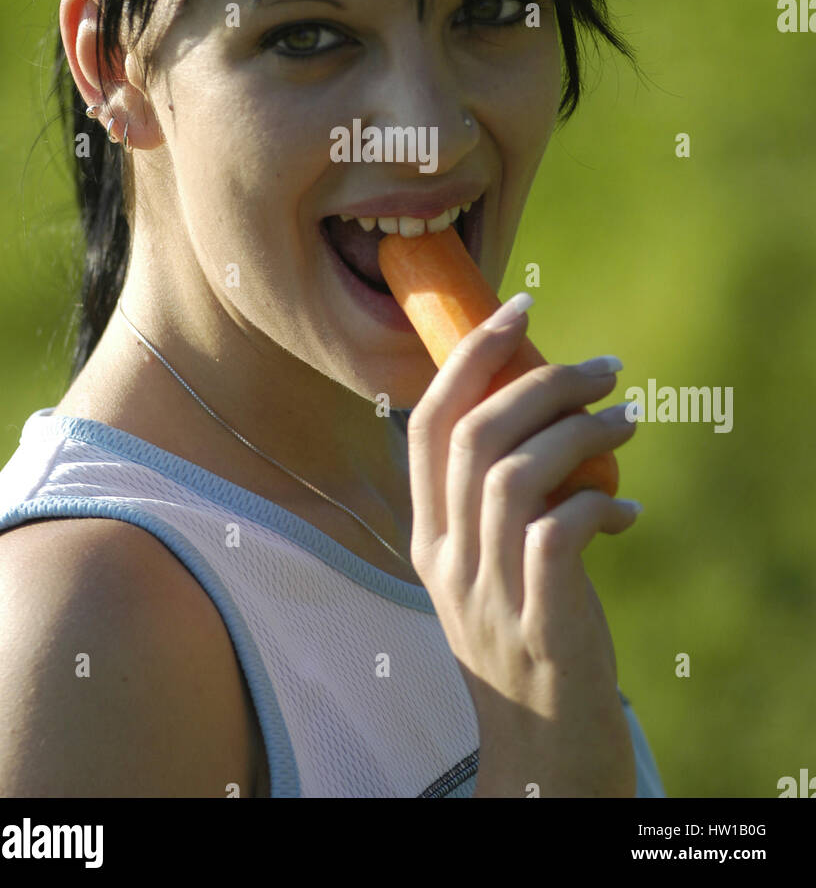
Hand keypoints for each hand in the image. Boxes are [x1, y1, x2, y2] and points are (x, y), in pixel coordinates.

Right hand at [405, 304, 640, 796]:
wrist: (540, 751)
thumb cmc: (526, 638)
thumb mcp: (489, 566)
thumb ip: (498, 500)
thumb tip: (549, 413)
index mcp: (427, 534)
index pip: (428, 420)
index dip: (471, 354)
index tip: (521, 307)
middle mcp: (445, 557)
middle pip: (475, 434)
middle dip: (543, 380)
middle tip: (605, 366)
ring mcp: (486, 592)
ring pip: (513, 473)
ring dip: (579, 432)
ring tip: (629, 418)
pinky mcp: (538, 623)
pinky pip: (558, 534)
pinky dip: (598, 504)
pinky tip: (627, 512)